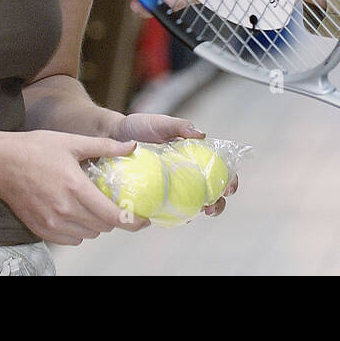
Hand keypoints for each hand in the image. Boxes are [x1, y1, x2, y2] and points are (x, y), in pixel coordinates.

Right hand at [0, 131, 148, 244]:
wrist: (0, 164)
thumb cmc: (36, 149)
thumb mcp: (72, 142)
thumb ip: (105, 147)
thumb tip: (132, 146)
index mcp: (76, 188)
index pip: (113, 216)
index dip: (133, 221)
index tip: (144, 220)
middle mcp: (65, 210)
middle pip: (103, 228)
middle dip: (114, 218)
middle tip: (117, 205)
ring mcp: (52, 223)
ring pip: (88, 235)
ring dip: (97, 225)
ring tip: (94, 206)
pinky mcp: (41, 230)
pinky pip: (71, 239)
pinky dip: (79, 231)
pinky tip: (76, 213)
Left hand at [109, 114, 239, 217]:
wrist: (109, 137)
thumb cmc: (137, 127)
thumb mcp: (160, 122)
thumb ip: (180, 126)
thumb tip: (201, 135)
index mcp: (193, 157)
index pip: (219, 171)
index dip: (229, 180)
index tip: (229, 187)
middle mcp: (185, 175)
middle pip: (211, 193)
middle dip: (218, 203)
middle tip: (212, 206)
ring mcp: (170, 188)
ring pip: (192, 205)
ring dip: (200, 212)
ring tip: (198, 213)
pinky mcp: (153, 198)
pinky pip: (168, 211)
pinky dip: (176, 216)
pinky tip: (176, 218)